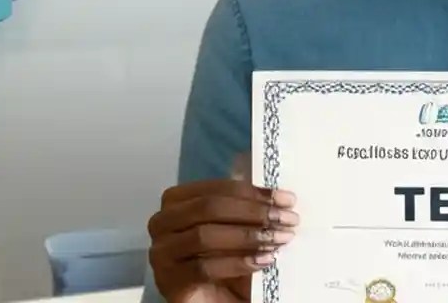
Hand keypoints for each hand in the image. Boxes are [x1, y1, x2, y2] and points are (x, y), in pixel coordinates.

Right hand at [147, 179, 298, 302]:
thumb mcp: (240, 227)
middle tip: (286, 219)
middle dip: (252, 212)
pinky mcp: (169, 282)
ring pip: (204, 236)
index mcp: (176, 203)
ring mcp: (162, 255)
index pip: (213, 189)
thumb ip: (243, 199)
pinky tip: (264, 261)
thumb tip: (250, 159)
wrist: (221, 302)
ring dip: (247, 236)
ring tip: (278, 240)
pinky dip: (237, 262)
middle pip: (207, 208)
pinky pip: (203, 267)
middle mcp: (162, 224)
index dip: (251, 191)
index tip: (286, 199)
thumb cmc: (229, 262)